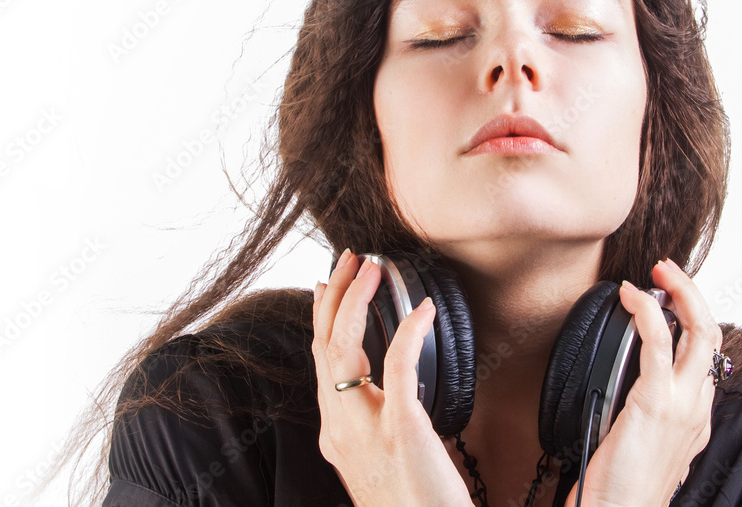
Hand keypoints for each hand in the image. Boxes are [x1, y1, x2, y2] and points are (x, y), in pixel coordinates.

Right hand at [311, 249, 473, 506]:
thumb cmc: (415, 505)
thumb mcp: (380, 462)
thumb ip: (373, 425)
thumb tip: (381, 390)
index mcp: (336, 432)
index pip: (320, 361)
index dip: (323, 318)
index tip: (326, 285)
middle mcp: (340, 427)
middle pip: (325, 346)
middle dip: (335, 295)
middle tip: (348, 259)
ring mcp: (365, 428)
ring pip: (344, 348)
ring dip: (355, 300)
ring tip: (368, 267)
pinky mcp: (400, 429)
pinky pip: (398, 367)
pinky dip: (408, 331)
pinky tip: (422, 310)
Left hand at [565, 258, 720, 506]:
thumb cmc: (620, 487)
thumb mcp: (640, 441)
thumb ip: (644, 409)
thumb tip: (626, 380)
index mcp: (697, 416)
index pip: (707, 355)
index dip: (692, 318)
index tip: (667, 296)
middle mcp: (698, 408)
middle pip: (713, 335)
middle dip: (694, 294)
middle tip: (669, 269)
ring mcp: (682, 405)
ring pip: (699, 332)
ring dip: (681, 291)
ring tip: (659, 269)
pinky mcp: (655, 403)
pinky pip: (659, 343)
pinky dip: (648, 310)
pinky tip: (633, 296)